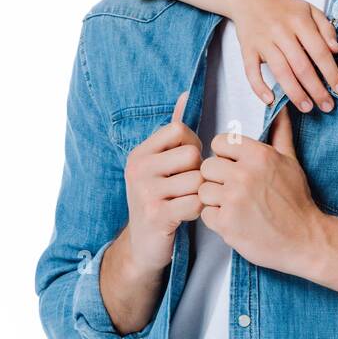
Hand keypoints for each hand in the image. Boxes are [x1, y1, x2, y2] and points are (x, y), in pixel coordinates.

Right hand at [122, 90, 203, 276]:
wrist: (143, 244)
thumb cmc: (159, 198)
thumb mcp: (161, 162)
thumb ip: (174, 131)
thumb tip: (186, 93)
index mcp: (140, 152)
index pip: (180, 130)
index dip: (192, 144)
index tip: (186, 162)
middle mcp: (138, 168)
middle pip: (192, 154)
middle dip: (198, 171)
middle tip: (188, 185)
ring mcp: (145, 192)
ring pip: (197, 180)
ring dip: (199, 193)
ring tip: (186, 201)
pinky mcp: (156, 215)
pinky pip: (195, 202)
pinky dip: (198, 210)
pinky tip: (187, 214)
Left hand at [197, 105, 325, 277]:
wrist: (305, 240)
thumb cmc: (296, 200)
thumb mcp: (290, 161)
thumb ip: (280, 132)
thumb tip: (281, 105)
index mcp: (258, 155)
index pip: (218, 142)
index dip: (224, 155)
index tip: (235, 168)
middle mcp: (244, 174)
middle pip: (207, 167)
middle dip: (217, 179)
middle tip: (236, 191)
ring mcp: (234, 200)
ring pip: (203, 191)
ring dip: (215, 201)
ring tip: (237, 207)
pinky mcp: (226, 224)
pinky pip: (205, 215)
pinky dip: (218, 221)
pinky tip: (237, 222)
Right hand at [232, 0, 337, 113]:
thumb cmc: (285, 6)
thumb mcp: (310, 9)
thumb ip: (326, 28)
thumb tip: (336, 50)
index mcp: (300, 21)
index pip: (319, 51)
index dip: (331, 72)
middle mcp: (281, 31)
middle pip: (301, 66)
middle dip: (316, 89)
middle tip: (327, 106)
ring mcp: (263, 41)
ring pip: (280, 71)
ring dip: (294, 93)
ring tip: (307, 108)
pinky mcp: (247, 48)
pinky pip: (251, 71)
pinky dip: (259, 87)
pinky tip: (271, 100)